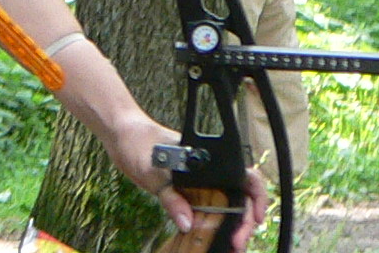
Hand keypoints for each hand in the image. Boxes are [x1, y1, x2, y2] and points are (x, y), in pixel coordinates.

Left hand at [109, 111, 268, 245]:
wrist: (121, 136)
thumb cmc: (140, 143)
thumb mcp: (154, 172)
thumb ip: (171, 198)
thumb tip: (188, 224)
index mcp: (209, 160)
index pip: (246, 177)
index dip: (257, 198)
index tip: (255, 218)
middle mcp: (209, 172)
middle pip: (239, 198)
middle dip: (243, 222)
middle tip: (237, 243)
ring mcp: (199, 183)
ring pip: (224, 208)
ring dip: (230, 227)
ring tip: (230, 246)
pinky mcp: (187, 193)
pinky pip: (205, 212)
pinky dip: (211, 227)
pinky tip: (210, 239)